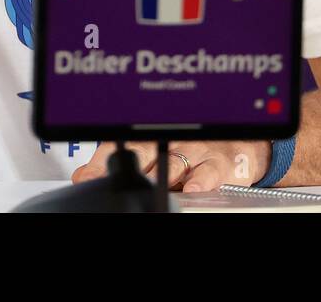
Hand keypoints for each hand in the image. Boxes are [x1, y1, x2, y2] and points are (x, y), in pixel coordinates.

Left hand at [72, 140, 272, 191]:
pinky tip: (192, 187)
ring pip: (176, 160)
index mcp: (149, 134)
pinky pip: (210, 170)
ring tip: (149, 182)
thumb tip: (83, 177)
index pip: (120, 144)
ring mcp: (196, 148)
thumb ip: (119, 161)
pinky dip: (201, 178)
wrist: (237, 141)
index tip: (86, 177)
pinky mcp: (221, 160)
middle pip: (144, 149)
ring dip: (162, 172)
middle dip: (128, 164)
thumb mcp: (155, 152)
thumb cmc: (189, 146)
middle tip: (115, 176)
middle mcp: (171, 137)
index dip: (101, 161)